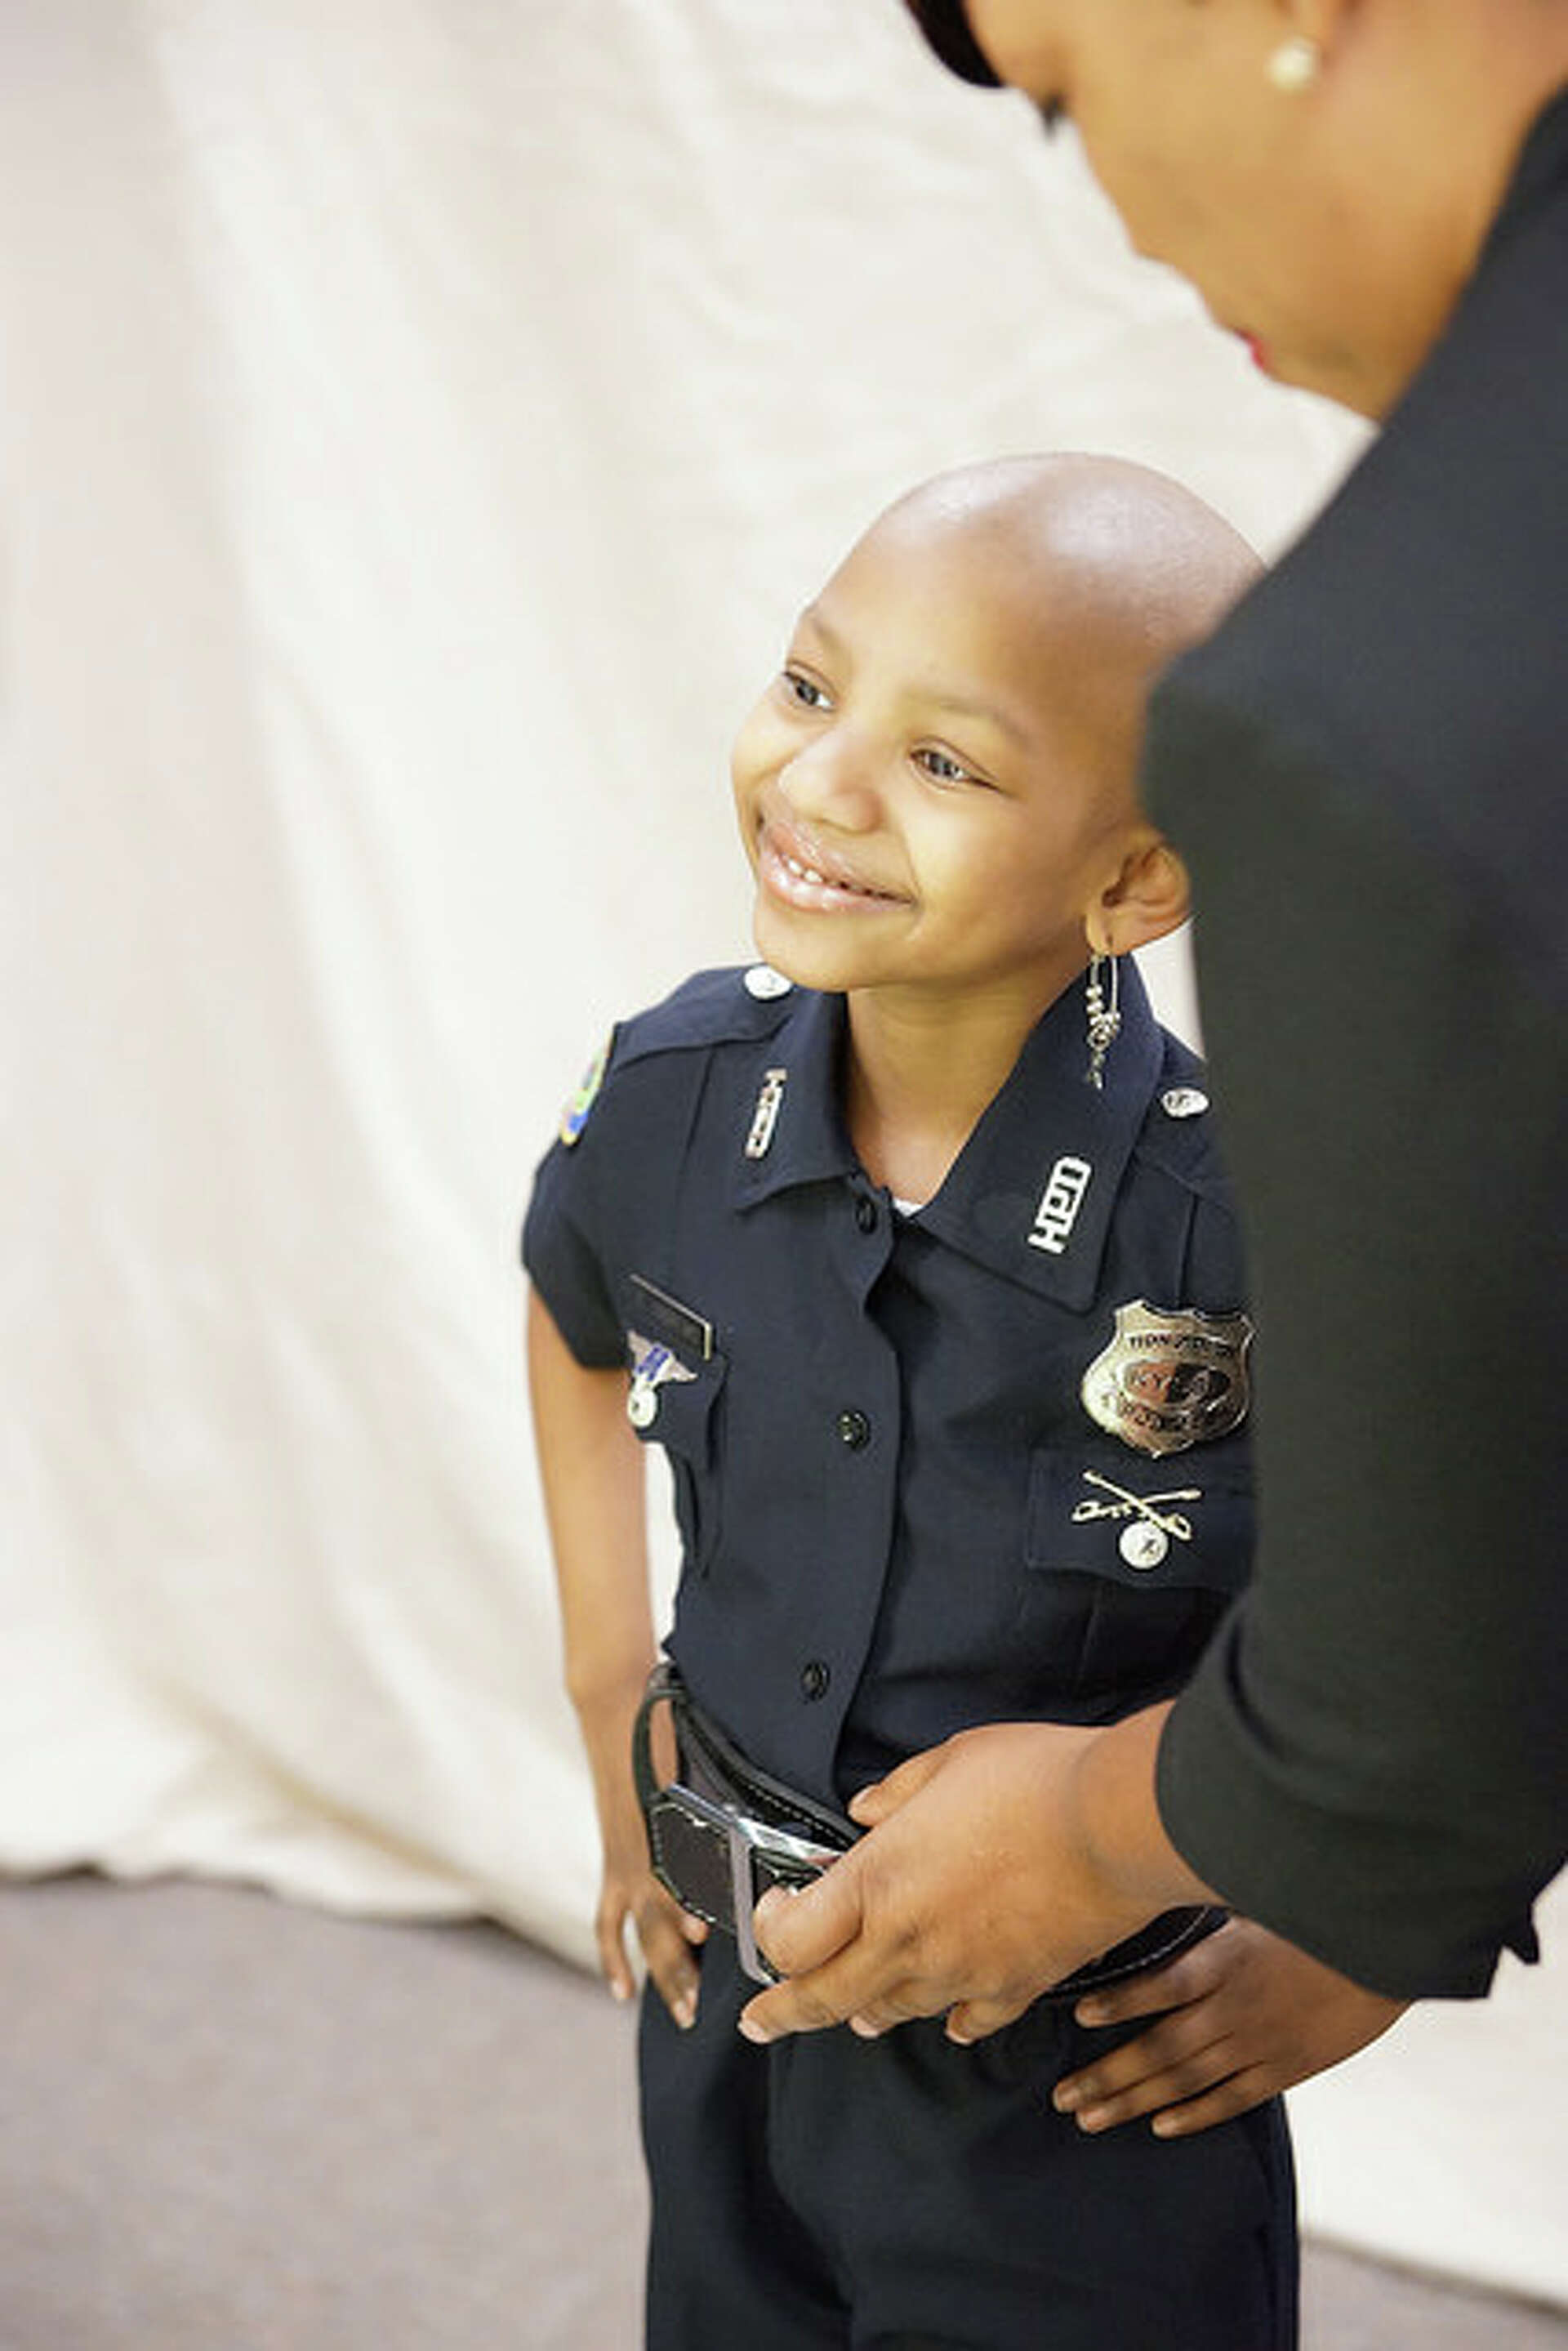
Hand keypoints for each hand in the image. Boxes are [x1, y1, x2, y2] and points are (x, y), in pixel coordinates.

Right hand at [582, 1696, 707, 2025]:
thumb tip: (772, 1815)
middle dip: (682, 1964)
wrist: (616, 1708)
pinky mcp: (612, 1864)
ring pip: (642, 1930)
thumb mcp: (703, 1754)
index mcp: (674, 1826)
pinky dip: (614, 1956)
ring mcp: (627, 1863)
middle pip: (664, 1919)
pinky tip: (622, 1989)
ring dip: (662, 1972)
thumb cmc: (667, 1727)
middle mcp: (650, 1852)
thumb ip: (727, 1792)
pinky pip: (609, 1920)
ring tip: (684, 2011)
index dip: (695, 1910)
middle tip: (702, 2006)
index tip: (709, 1939)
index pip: (688, 1879)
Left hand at [739, 1717, 1184, 2046]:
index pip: (793, 1940)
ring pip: (893, 2012)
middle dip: (784, 2013)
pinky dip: (952, 2020)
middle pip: (825, 1998)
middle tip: (758, 2025)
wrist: (1117, 1826)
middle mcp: (909, 1939)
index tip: (773, 1914)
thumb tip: (867, 1810)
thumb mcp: (948, 1760)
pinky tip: (951, 2017)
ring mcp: (963, 1972)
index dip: (769, 1934)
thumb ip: (897, 1792)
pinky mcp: (1016, 1987)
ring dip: (865, 2011)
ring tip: (854, 2013)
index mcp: (879, 1879)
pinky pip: (969, 2021)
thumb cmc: (1034, 1780)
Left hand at [1052, 1915, 1407, 2135]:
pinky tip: (1161, 2125)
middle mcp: (1236, 2007)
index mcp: (1227, 1958)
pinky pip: (1233, 2098)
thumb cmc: (1316, 1909)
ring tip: (1090, 2117)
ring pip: (1186, 2081)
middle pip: (1160, 2050)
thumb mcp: (1256, 1892)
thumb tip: (1157, 1869)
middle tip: (1062, 2097)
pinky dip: (1195, 2113)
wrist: (1389, 1950)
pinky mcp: (1288, 2067)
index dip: (1120, 2001)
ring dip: (1135, 2102)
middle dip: (1107, 2075)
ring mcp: (1260, 2043)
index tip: (1078, 2012)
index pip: (1162, 1985)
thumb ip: (1207, 1899)